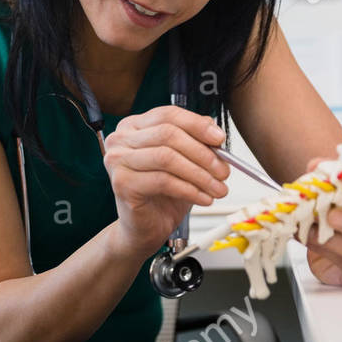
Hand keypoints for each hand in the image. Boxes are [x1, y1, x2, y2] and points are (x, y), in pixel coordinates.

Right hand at [102, 106, 229, 257]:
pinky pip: (163, 181)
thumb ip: (196, 142)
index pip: (168, 114)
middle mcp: (120, 139)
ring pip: (167, 157)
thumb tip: (215, 133)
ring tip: (217, 188)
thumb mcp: (184, 162)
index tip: (220, 139)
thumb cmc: (162, 193)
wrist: (145, 227)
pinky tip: (203, 198)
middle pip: (168, 134)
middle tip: (223, 170)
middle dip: (202, 153)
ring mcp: (117, 160)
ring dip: (199, 174)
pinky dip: (190, 190)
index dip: (197, 125)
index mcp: (134, 126)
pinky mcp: (122, 183)